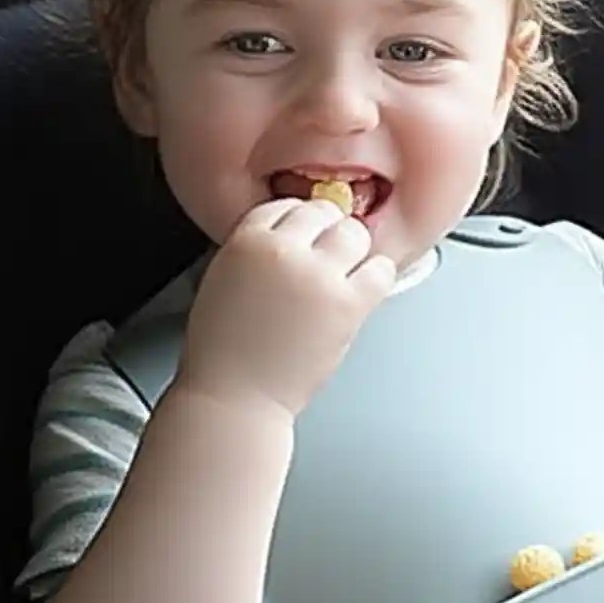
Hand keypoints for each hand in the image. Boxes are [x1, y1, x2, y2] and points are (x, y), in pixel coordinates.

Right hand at [177, 198, 396, 415]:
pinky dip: (376, 276)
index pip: (285, 206)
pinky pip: (380, 270)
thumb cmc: (224, 350)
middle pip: (325, 213)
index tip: (307, 234)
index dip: (300, 221)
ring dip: (355, 252)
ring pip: (356, 235)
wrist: (236, 396)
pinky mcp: (348, 303)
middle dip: (328, 233)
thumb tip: (293, 236)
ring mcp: (319, 276)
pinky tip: (363, 290)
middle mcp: (284, 251)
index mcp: (246, 240)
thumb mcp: (222, 278)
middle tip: (329, 256)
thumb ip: (255, 250)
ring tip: (346, 274)